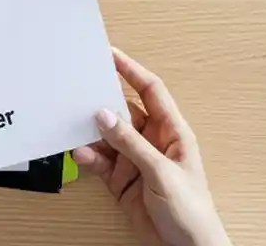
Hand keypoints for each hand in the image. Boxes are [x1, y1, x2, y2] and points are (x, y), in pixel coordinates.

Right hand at [72, 49, 230, 245]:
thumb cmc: (192, 210)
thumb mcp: (162, 172)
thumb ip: (131, 144)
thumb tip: (105, 116)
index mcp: (172, 131)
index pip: (150, 91)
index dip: (131, 70)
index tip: (110, 54)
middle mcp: (152, 142)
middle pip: (123, 112)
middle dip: (103, 102)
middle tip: (80, 91)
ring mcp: (135, 161)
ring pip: (108, 137)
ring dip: (92, 133)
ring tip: (73, 125)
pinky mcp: (121, 181)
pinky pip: (100, 162)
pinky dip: (89, 157)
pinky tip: (80, 154)